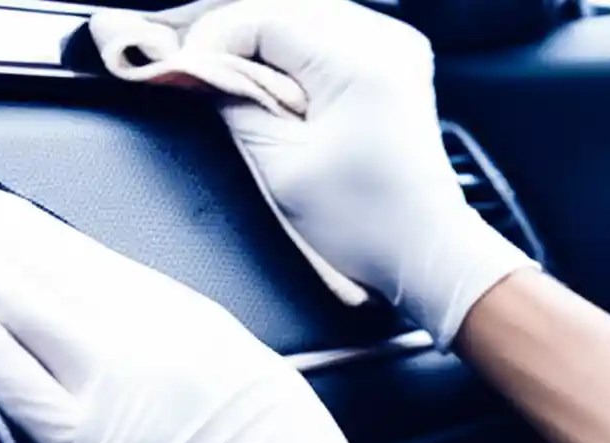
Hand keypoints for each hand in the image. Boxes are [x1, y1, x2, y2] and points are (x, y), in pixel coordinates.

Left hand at [0, 167, 436, 442]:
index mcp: (196, 323)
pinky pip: (11, 380)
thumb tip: (126, 323)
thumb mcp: (253, 377)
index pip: (95, 260)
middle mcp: (151, 345)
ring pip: (22, 308)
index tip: (0, 212)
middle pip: (51, 269)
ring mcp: (114, 395)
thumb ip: (188, 345)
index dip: (36, 231)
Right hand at [179, 0, 538, 346]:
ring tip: (228, 72)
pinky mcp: (397, 61)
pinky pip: (332, 31)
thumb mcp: (282, 168)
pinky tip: (272, 74)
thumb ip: (236, 106)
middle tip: (196, 66)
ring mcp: (396, 47)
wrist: (426, 250)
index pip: (265, 18)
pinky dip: (295, 46)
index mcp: (358, 64)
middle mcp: (384, 42)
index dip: (215, 38)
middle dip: (235, 32)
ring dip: (263, 36)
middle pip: (286, 6)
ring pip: (307, 11)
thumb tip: (202, 71)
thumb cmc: (364, 224)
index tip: (183, 67)